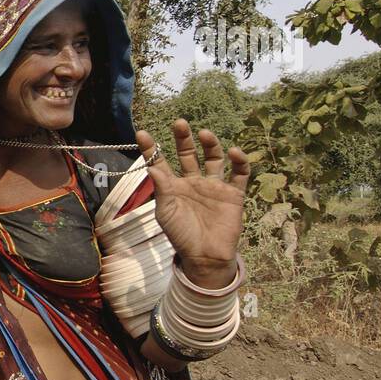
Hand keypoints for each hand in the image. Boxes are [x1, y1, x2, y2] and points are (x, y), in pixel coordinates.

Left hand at [137, 120, 250, 287]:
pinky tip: (233, 152)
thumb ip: (162, 188)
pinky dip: (239, 161)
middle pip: (188, 154)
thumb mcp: (166, 212)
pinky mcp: (233, 193)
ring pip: (214, 158)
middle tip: (179, 123)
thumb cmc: (181, 235)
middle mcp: (193, 181)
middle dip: (184, 138)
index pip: (161, 161)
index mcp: (173, 186)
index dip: (151, 148)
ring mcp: (214, 186)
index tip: (141, 133)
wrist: (205, 256)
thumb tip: (151, 166)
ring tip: (205, 134)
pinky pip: (239, 174)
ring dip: (211, 145)